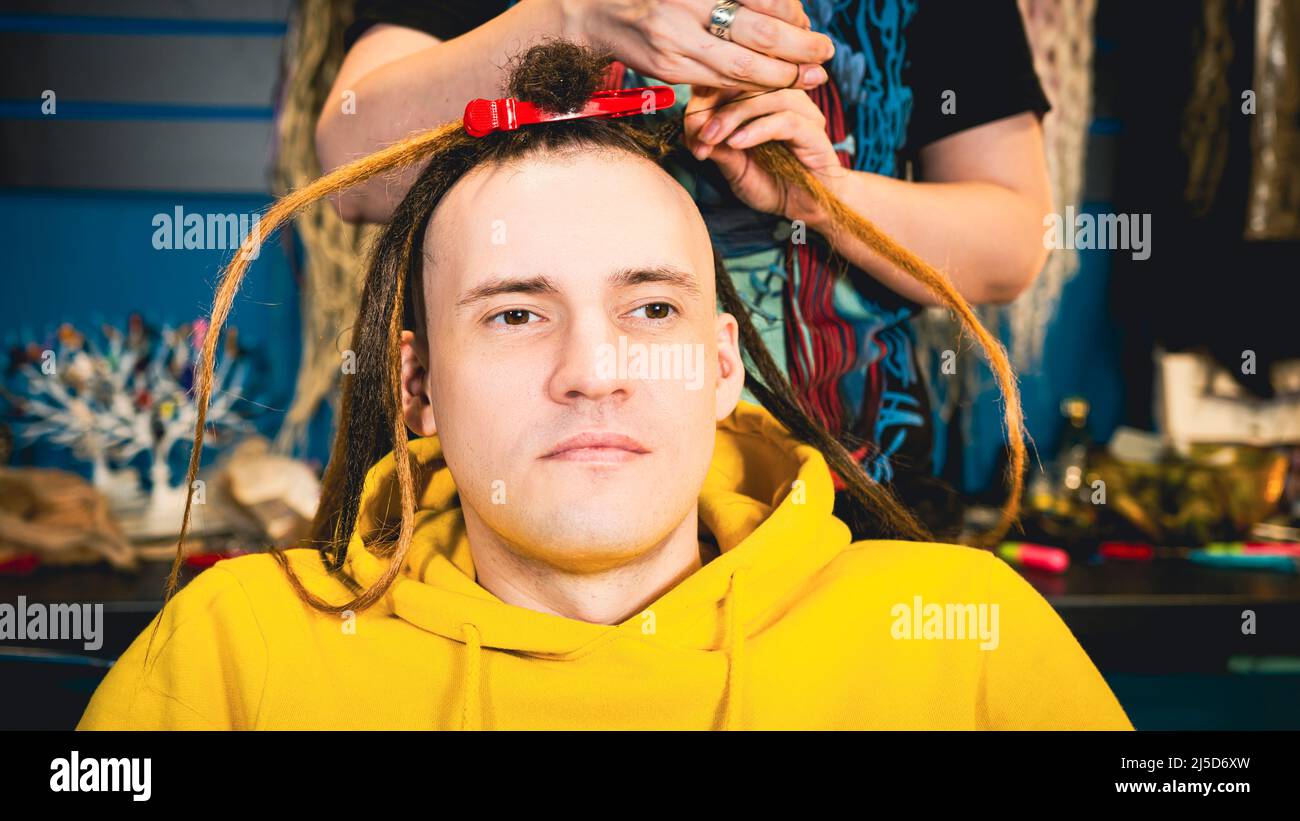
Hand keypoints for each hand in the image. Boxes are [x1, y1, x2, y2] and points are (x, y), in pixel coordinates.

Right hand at [568, 0, 834, 90]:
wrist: (595, 10)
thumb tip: (784, 5)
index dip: (793, 13)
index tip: (808, 21)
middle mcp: (686, 7)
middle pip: (759, 33)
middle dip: (799, 48)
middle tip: (825, 53)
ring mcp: (676, 41)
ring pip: (741, 67)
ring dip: (781, 75)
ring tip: (808, 75)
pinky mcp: (670, 67)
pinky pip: (720, 81)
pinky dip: (750, 84)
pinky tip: (770, 82)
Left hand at [683, 84, 848, 221]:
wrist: (808, 209)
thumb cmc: (774, 185)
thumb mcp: (735, 168)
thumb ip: (716, 147)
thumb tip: (689, 131)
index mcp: (763, 100)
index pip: (732, 80)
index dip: (705, 96)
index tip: (688, 125)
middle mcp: (784, 99)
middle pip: (746, 81)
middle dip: (714, 105)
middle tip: (696, 131)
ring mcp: (801, 112)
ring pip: (764, 95)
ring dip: (732, 116)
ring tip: (712, 138)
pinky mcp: (813, 131)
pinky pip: (784, 120)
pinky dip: (757, 129)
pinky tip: (737, 143)